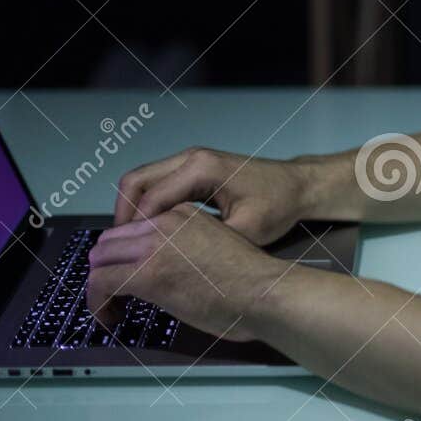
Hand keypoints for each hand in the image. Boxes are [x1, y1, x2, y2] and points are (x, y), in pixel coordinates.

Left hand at [86, 204, 282, 340]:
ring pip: (99, 260)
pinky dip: (96, 303)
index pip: (133, 228)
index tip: (129, 278)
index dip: (124, 255)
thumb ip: (187, 251)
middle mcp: (163, 222)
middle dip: (105, 269)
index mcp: (182, 213)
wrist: (263, 292)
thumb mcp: (215, 247)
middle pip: (109, 241)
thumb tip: (169, 275)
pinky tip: (109, 318)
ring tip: (109, 309)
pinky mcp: (146, 274)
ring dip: (98, 287)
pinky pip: (100, 284)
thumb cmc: (252, 280)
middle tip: (114, 296)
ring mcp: (153, 246)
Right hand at [114, 147, 309, 245]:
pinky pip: (156, 185)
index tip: (130, 256)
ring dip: (132, 211)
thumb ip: (209, 242)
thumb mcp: (247, 230)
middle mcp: (190, 158)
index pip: (151, 197)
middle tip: (122, 249)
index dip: (137, 228)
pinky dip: (147, 207)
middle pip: (135, 181)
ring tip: (133, 244)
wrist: (297, 186)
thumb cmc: (278, 205)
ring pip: (141, 182)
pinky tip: (150, 233)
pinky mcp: (192, 170)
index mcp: (202, 168)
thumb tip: (175, 262)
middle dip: (124, 216)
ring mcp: (189, 161)